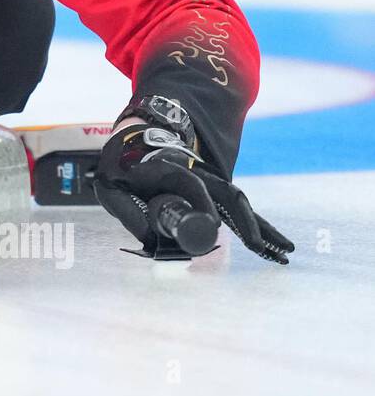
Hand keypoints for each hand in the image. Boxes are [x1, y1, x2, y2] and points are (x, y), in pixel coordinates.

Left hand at [94, 121, 294, 263]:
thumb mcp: (111, 186)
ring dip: (262, 228)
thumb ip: (128, 212)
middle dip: (249, 223)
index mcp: (170, 168)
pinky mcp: (211, 192)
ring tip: (283, 252)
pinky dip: (255, 227)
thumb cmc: (120, 166)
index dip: (203, 205)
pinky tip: (271, 247)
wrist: (133, 142)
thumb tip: (153, 243)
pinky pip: (236, 210)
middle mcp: (196, 174)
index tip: (214, 228)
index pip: (194, 185)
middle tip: (263, 249)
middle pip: (230, 196)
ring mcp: (207, 182)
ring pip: (239, 204)